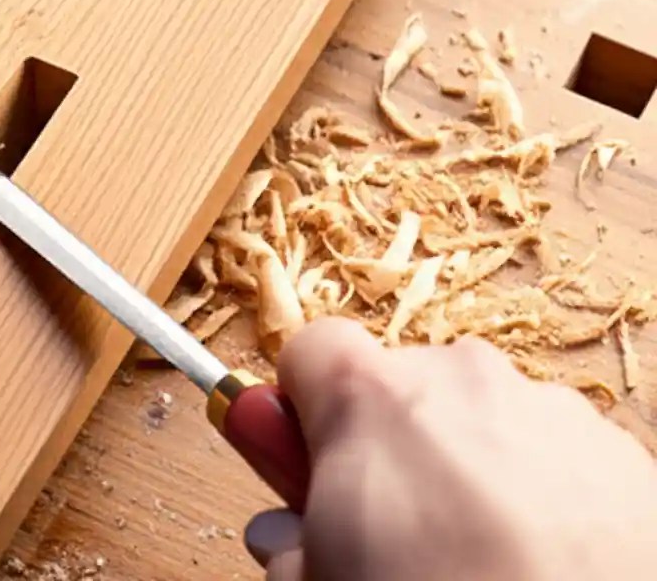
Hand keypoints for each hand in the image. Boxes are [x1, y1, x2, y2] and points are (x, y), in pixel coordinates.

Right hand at [243, 317, 656, 579]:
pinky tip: (537, 567)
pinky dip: (541, 499)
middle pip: (402, 387)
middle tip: (385, 535)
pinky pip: (556, 457)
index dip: (298, 406)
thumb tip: (288, 537)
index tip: (301, 460)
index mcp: (373, 402)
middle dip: (386, 448)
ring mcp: (553, 414)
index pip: (311, 349)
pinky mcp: (626, 459)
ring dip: (466, 472)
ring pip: (483, 421)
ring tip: (472, 562)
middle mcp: (466, 382)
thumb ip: (286, 544)